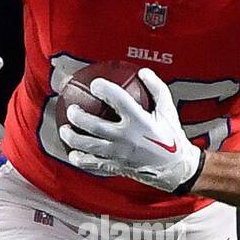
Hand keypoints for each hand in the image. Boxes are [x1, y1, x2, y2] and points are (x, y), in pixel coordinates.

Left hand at [59, 67, 202, 192]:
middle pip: (94, 126)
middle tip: (72, 109)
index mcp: (140, 121)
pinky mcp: (117, 166)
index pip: (118, 100)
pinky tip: (72, 154)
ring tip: (64, 130)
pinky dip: (80, 159)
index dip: (103, 89)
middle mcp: (127, 138)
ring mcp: (120, 154)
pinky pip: (94, 164)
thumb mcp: (168, 109)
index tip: (95, 84)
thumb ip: (156, 88)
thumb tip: (142, 71)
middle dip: (78, 116)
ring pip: (89, 146)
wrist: (175, 167)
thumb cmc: (171, 135)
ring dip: (72, 137)